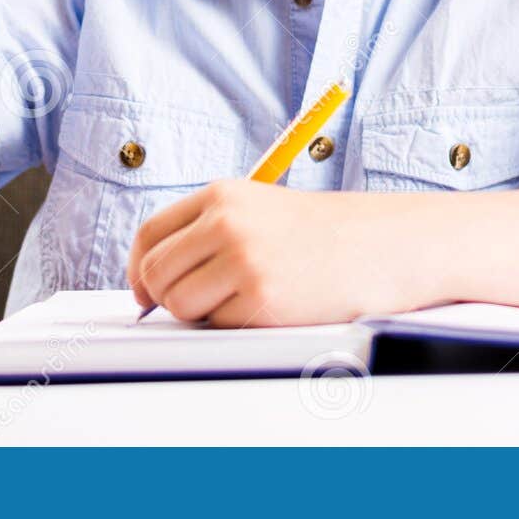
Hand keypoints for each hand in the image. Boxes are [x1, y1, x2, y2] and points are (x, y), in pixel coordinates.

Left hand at [126, 179, 407, 326]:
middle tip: (194, 303)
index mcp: (221, 195)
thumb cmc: (320, 234)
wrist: (379, 245)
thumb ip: (207, 231)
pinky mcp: (260, 296)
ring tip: (241, 299)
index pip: (150, 233)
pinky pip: (218, 324)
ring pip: (179, 304)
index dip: (139, 267)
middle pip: (156, 272)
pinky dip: (236, 324)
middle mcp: (226, 221)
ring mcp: (242, 258)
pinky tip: (270, 304)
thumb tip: (153, 277)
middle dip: (165, 296)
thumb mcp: (257, 210)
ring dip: (201, 313)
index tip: (144, 288)